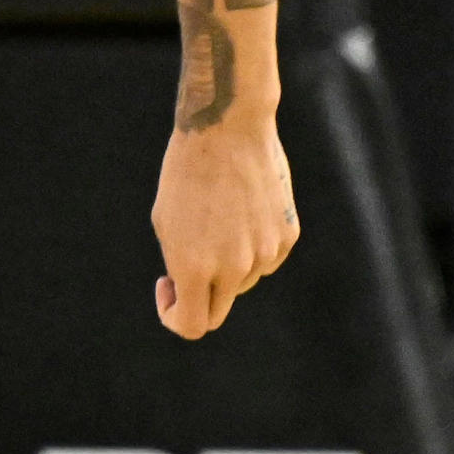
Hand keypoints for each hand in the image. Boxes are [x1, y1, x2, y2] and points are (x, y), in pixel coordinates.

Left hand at [151, 112, 294, 337]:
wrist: (228, 127)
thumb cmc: (186, 172)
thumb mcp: (166, 221)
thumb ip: (180, 266)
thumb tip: (193, 292)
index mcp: (196, 267)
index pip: (192, 326)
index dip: (174, 317)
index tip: (168, 289)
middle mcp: (235, 267)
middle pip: (219, 311)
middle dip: (200, 297)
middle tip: (188, 267)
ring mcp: (266, 253)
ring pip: (243, 281)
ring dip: (227, 265)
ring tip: (217, 218)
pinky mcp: (287, 235)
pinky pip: (266, 258)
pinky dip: (252, 247)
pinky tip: (242, 209)